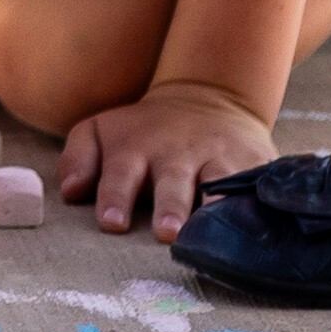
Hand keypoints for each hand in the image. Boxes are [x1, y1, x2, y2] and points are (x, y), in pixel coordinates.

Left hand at [63, 80, 276, 239]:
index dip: (115, 197)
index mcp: (136, 148)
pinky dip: (258, 197)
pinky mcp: (254, 162)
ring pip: (218, 181)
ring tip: (213, 225)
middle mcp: (178, 153)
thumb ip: (78, 159)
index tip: (112, 223)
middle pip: (172, 182)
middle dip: (170, 207)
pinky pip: (257, 182)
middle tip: (167, 233)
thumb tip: (70, 191)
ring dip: (215, 204)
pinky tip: (260, 216)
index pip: (121, 173)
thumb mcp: (101, 131)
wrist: (210, 98)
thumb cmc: (144, 132)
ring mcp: (218, 157)